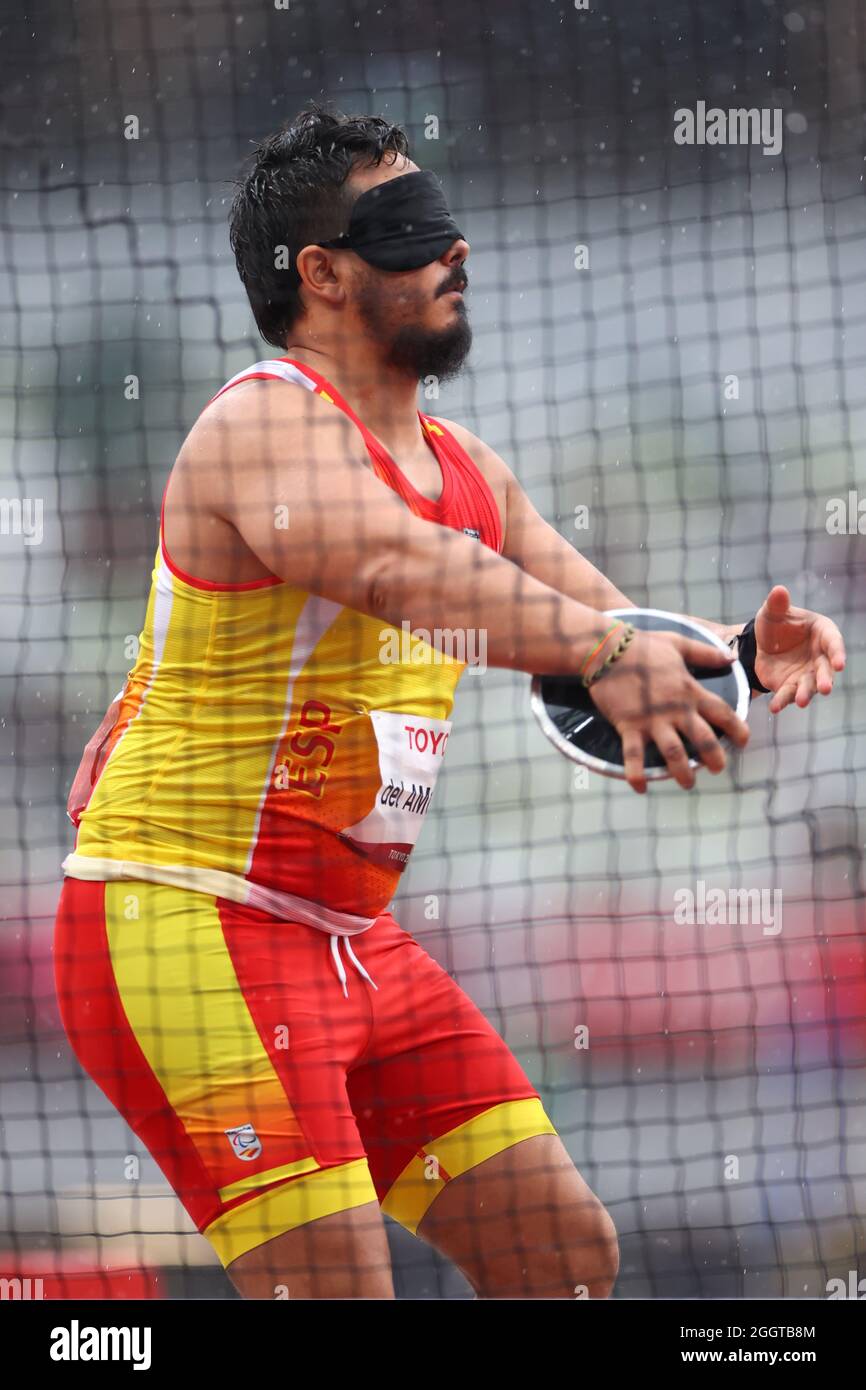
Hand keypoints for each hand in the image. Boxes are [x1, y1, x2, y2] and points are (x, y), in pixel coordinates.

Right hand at [588, 630, 749, 792]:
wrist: (605, 650)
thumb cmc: (642, 645)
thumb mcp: (678, 643)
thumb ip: (706, 653)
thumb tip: (730, 657)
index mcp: (689, 690)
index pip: (722, 713)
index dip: (737, 729)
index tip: (743, 741)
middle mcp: (675, 709)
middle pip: (703, 739)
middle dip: (714, 758)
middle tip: (717, 769)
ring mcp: (651, 720)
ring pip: (673, 753)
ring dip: (682, 772)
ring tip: (687, 783)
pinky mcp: (629, 726)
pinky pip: (633, 756)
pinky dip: (636, 774)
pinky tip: (640, 788)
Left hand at [752, 585, 845, 713]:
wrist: (760, 644)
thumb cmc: (776, 624)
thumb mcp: (773, 612)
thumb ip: (777, 604)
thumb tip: (779, 590)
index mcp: (822, 633)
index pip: (833, 643)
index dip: (838, 653)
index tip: (840, 664)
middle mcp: (819, 657)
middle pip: (825, 670)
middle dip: (825, 679)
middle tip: (825, 688)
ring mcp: (807, 674)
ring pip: (809, 686)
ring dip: (805, 694)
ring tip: (800, 701)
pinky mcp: (790, 686)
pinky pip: (788, 695)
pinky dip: (782, 702)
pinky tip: (775, 708)